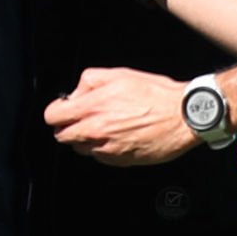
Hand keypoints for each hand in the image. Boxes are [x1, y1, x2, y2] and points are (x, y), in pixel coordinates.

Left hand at [44, 67, 198, 165]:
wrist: (183, 116)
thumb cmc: (156, 94)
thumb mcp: (119, 74)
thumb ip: (89, 81)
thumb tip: (75, 94)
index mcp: (93, 108)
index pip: (53, 117)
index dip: (57, 111)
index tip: (64, 109)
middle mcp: (97, 132)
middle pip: (63, 137)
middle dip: (69, 126)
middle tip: (85, 117)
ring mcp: (108, 149)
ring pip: (82, 149)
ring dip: (86, 139)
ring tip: (107, 126)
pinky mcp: (121, 161)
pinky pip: (101, 158)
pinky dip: (104, 148)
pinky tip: (120, 135)